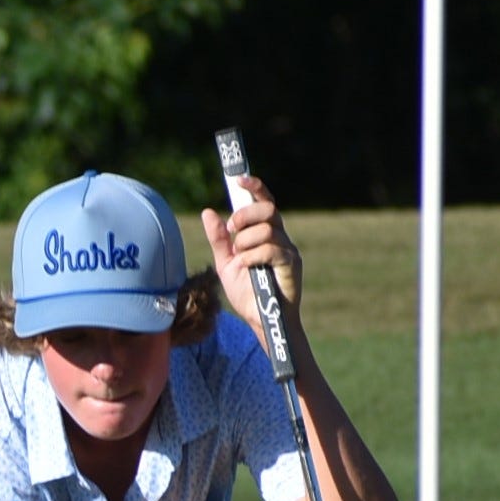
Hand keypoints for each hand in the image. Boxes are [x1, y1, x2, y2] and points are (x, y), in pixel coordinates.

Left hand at [199, 174, 302, 335]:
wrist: (259, 321)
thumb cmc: (246, 293)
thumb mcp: (225, 263)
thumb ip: (219, 239)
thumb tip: (208, 212)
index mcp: (266, 233)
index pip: (265, 201)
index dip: (256, 187)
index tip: (239, 180)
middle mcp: (280, 237)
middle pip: (269, 209)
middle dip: (246, 215)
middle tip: (232, 230)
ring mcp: (288, 250)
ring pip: (267, 229)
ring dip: (246, 241)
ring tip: (240, 258)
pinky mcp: (291, 265)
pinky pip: (271, 249)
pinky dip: (252, 255)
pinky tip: (246, 266)